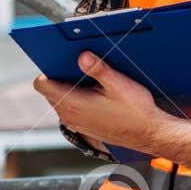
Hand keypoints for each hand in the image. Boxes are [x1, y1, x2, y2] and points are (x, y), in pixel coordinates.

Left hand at [33, 52, 171, 153]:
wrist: (149, 134)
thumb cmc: (136, 111)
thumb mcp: (118, 84)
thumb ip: (98, 69)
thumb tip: (82, 55)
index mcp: (72, 103)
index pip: (41, 84)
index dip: (48, 69)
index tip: (61, 61)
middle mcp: (69, 116)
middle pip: (50, 91)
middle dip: (61, 77)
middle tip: (82, 67)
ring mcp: (76, 124)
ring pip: (61, 100)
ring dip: (70, 89)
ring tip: (92, 81)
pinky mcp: (84, 128)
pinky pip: (71, 110)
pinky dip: (78, 100)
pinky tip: (98, 94)